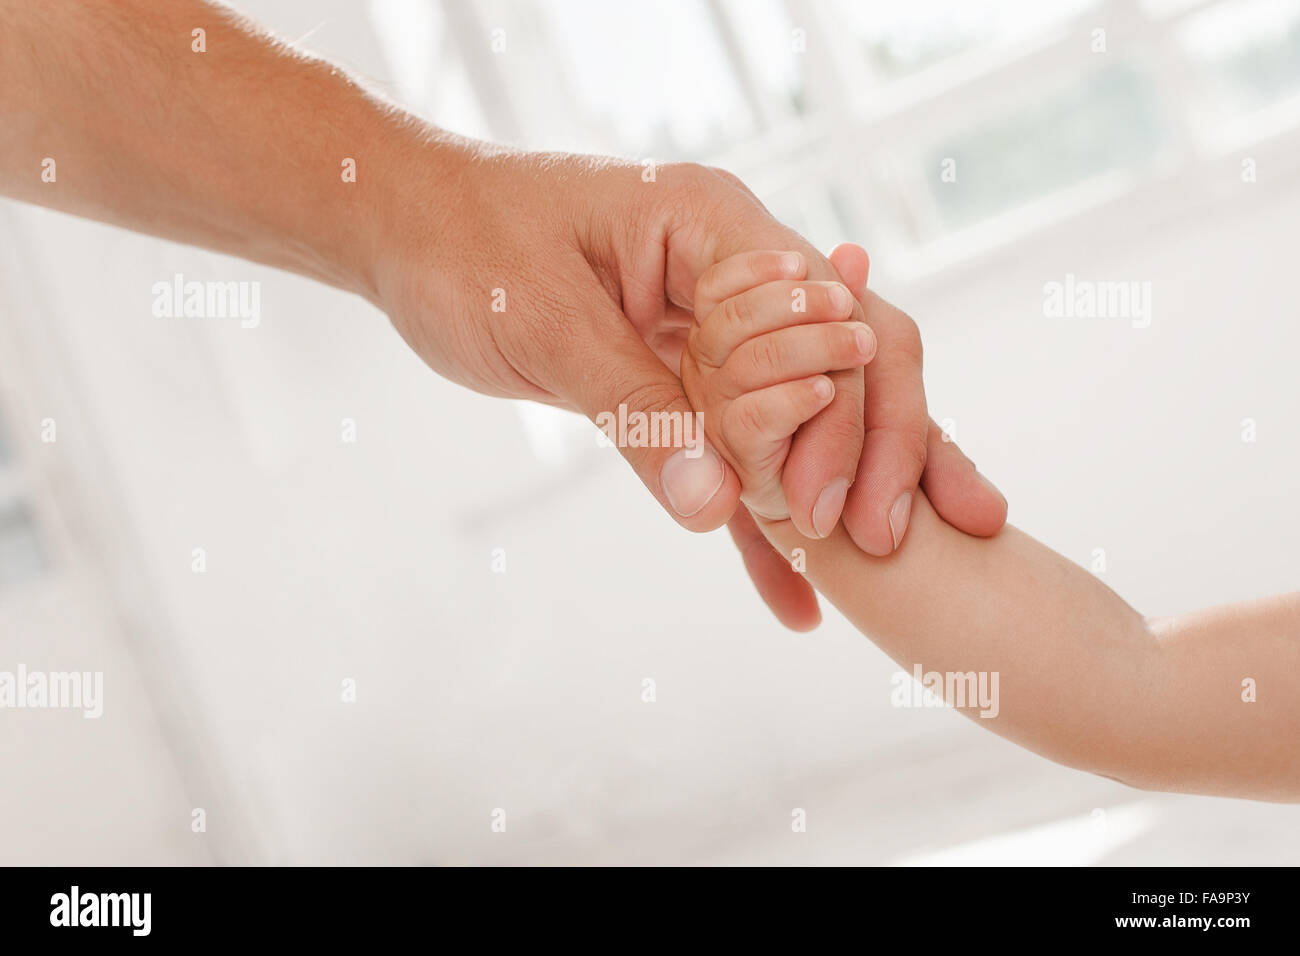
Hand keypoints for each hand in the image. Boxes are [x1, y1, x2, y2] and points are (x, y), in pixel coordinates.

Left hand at [372, 145, 1004, 625]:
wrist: (408, 226)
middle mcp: (737, 272)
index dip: (844, 417)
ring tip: (889, 572)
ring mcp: (718, 325)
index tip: (822, 511)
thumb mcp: (548, 326)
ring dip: (847, 486)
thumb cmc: (467, 246)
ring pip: (810, 408)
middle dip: (875, 451)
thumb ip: (638, 412)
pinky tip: (789, 588)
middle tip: (879, 545)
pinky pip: (737, 445)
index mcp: (718, 227)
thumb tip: (715, 510)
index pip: (828, 317)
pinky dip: (758, 513)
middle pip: (849, 358)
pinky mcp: (686, 375)